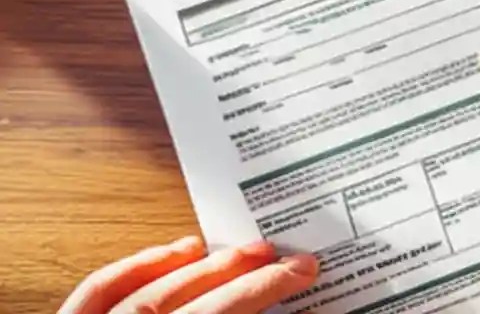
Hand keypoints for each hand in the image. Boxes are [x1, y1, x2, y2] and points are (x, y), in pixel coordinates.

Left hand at [58, 237, 316, 313]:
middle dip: (244, 274)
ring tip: (241, 251)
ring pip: (148, 290)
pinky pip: (98, 293)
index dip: (266, 289)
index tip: (302, 272)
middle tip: (286, 258)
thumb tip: (292, 311)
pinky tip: (176, 252)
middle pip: (190, 298)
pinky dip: (138, 265)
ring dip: (201, 266)